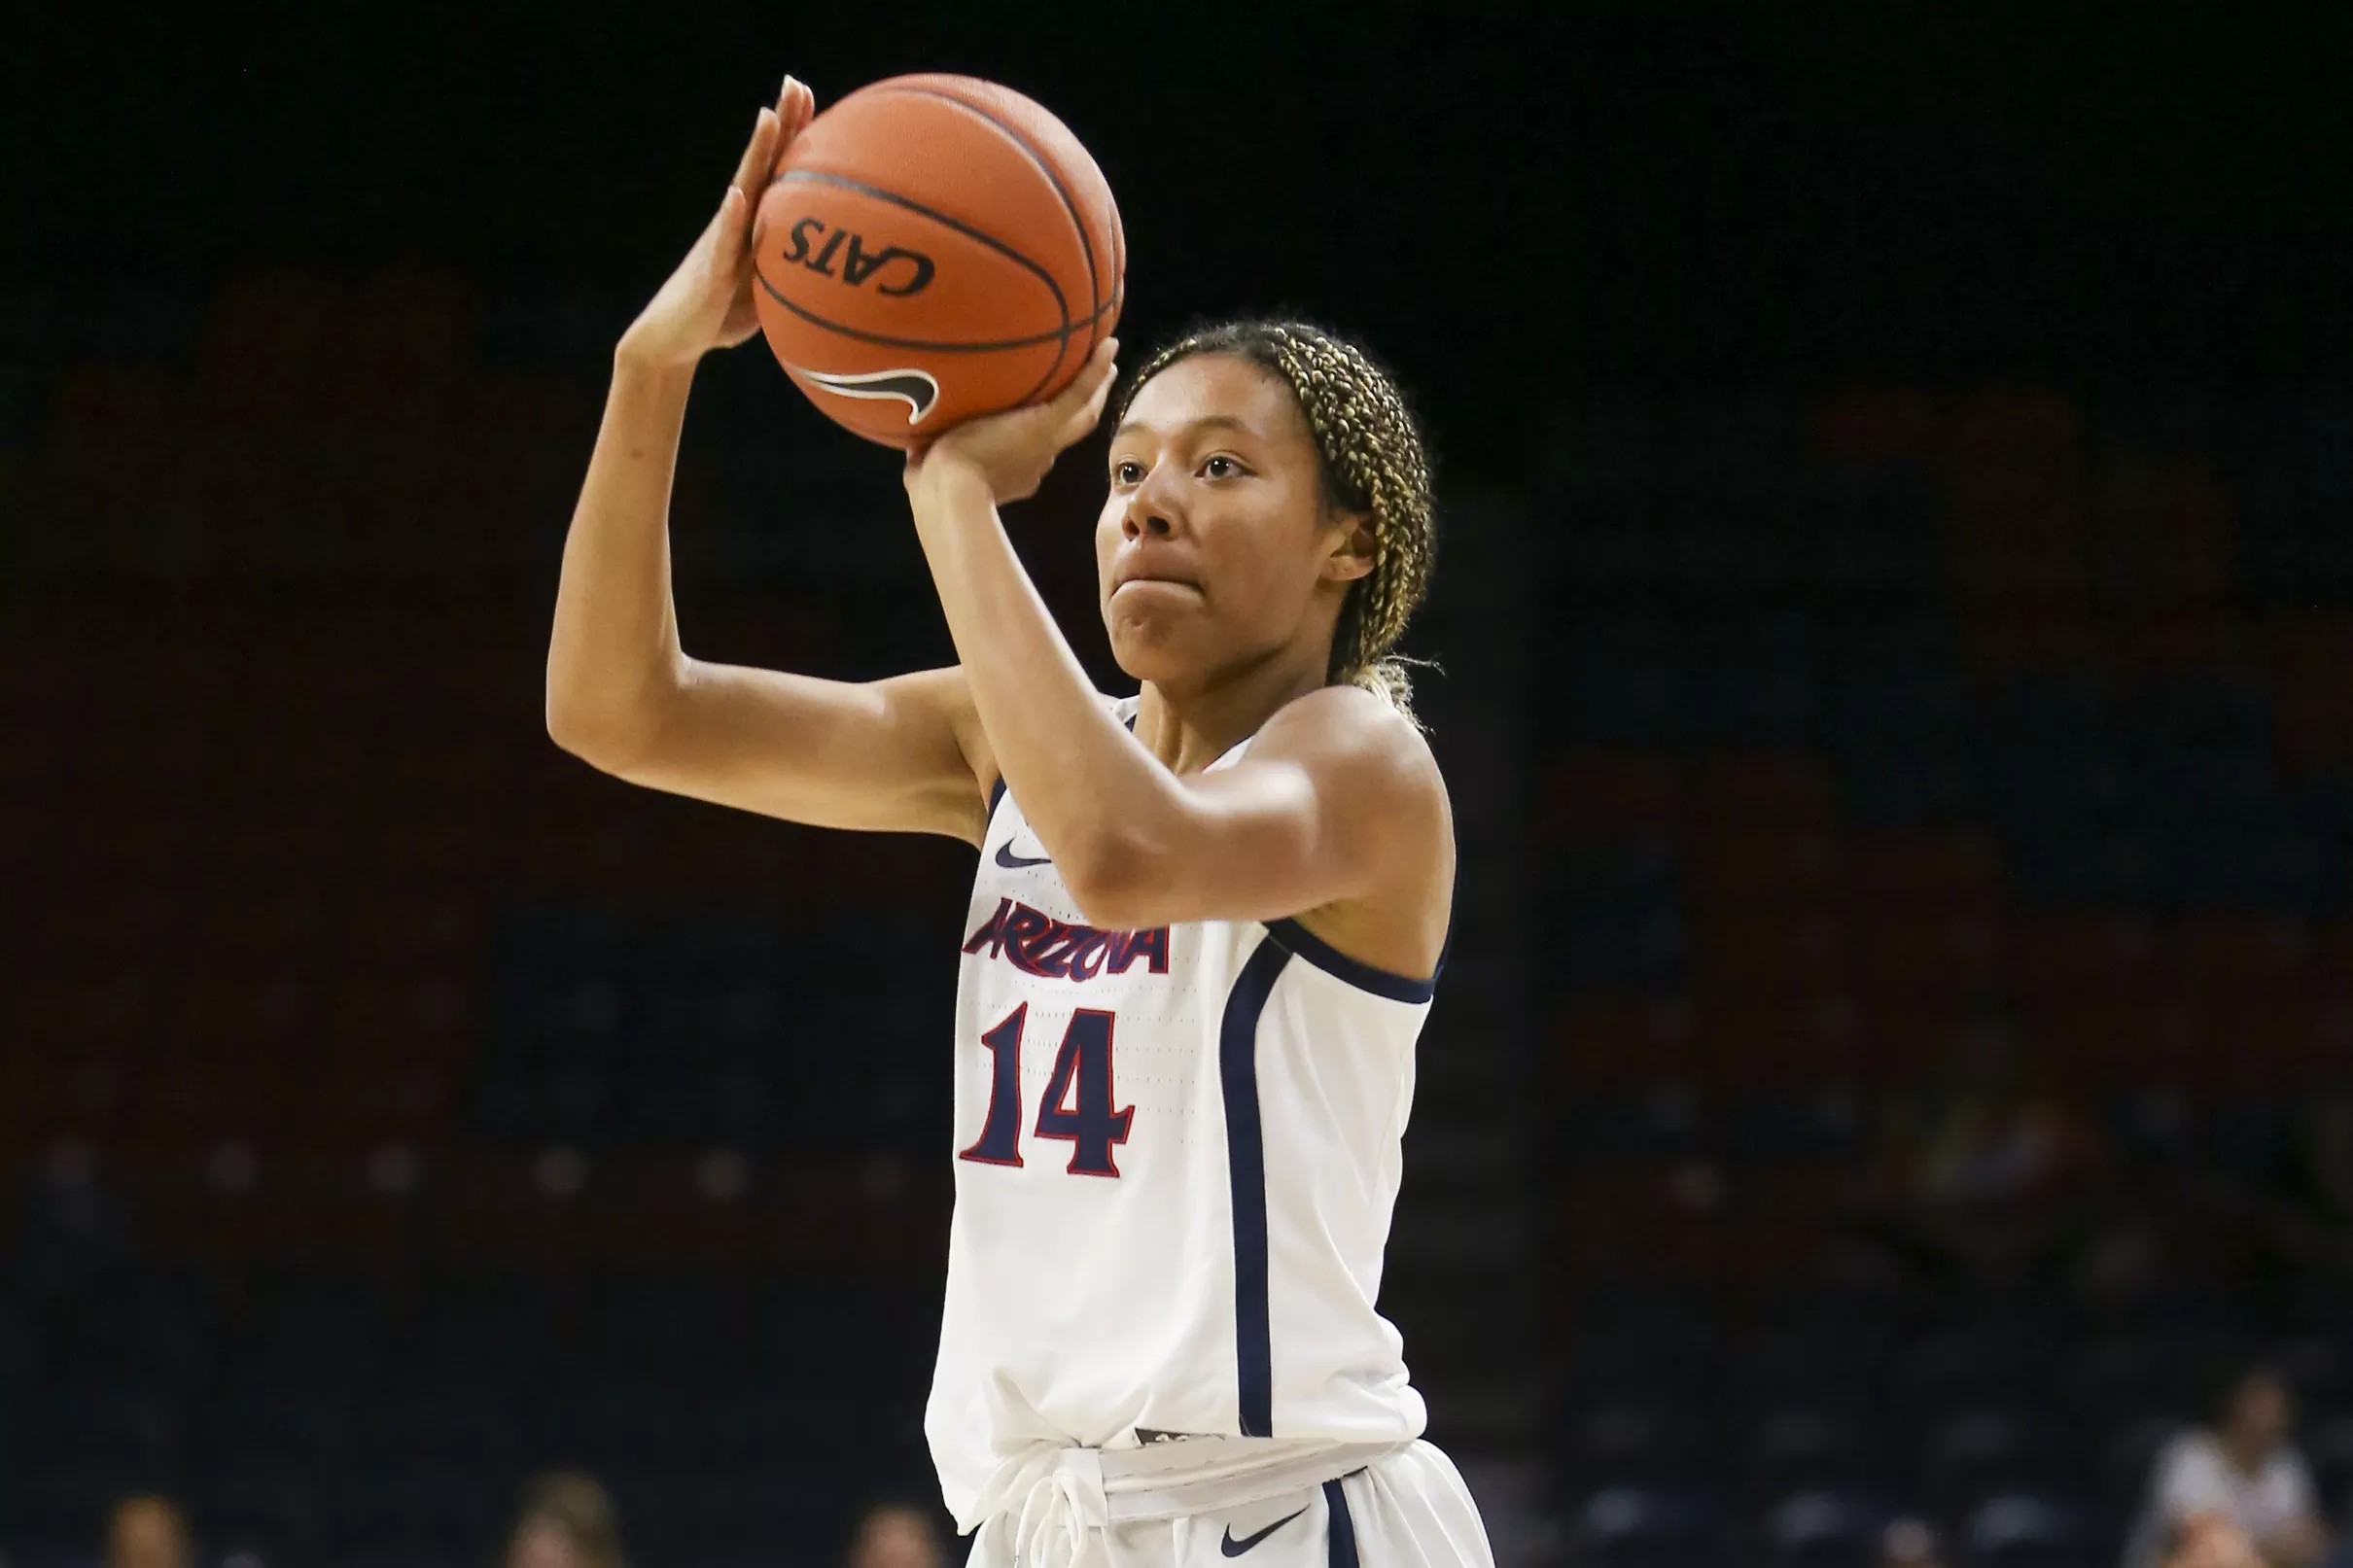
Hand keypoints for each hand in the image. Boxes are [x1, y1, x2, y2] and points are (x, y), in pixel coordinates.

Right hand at [618, 74, 818, 370]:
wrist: (673, 341)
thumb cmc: (722, 315)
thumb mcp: (768, 290)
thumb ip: (792, 270)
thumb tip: (837, 272)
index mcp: (753, 223)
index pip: (777, 170)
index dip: (792, 133)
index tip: (807, 93)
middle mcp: (736, 221)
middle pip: (762, 164)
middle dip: (780, 124)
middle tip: (795, 83)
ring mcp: (721, 241)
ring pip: (743, 190)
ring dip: (756, 154)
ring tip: (768, 118)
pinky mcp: (709, 271)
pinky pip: (722, 243)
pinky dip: (731, 219)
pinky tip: (737, 196)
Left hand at [904, 338, 1119, 504]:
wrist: (949, 490)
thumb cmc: (930, 485)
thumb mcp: (929, 463)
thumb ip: (925, 451)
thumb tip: (910, 444)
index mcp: (1012, 471)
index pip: (1033, 449)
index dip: (1038, 432)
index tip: (1036, 416)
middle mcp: (1036, 458)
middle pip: (1068, 430)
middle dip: (1080, 410)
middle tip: (1095, 388)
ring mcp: (1046, 442)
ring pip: (1082, 413)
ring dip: (1097, 388)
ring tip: (1108, 364)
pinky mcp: (1047, 425)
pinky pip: (1080, 393)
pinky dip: (1096, 370)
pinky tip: (1109, 346)